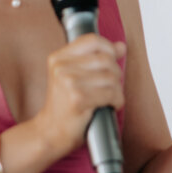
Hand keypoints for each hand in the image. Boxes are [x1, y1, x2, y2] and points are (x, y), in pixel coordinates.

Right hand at [34, 34, 125, 156]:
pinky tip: (108, 106)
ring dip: (117, 90)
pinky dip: (117, 101)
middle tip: (109, 87)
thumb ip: (96, 58)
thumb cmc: (65, 105)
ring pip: (111, 77)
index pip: (92, 40)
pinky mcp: (78, 98)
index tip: (113, 59)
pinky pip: (112, 93)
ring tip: (108, 98)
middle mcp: (61, 67)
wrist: (50, 132)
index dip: (109, 48)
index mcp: (59, 58)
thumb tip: (121, 46)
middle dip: (116, 74)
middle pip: (106, 59)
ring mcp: (68, 82)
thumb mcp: (75, 76)